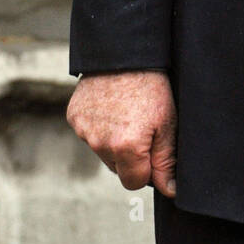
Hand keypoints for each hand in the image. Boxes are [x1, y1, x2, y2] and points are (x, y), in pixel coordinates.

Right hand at [66, 70, 177, 196]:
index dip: (147, 168)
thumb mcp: (168, 123)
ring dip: (114, 142)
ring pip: (103, 152)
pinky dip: (100, 126)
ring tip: (128, 114)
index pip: (135, 182)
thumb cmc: (152, 87)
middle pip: (118, 168)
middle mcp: (99, 144)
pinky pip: (89, 133)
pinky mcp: (74, 117)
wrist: (124, 54)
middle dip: (131, 156)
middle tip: (142, 126)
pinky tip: (112, 107)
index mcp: (126, 149)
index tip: (154, 149)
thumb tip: (170, 190)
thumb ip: (166, 161)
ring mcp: (83, 131)